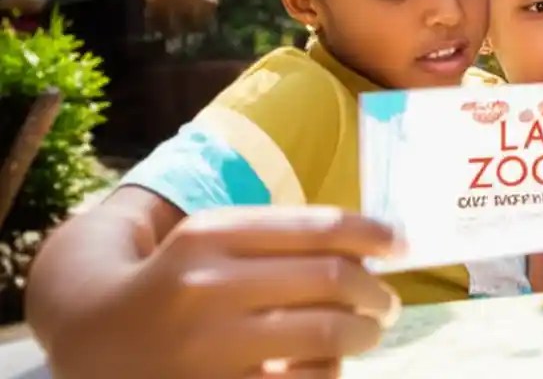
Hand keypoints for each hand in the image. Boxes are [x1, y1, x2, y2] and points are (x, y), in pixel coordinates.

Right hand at [48, 206, 402, 378]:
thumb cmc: (174, 281)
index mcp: (210, 234)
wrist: (90, 337)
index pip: (321, 227)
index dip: (375, 234)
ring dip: (365, 332)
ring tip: (368, 331)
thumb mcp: (212, 238)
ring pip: (329, 334)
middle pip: (333, 279)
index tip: (402, 243)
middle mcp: (208, 286)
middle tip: (387, 301)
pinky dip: (331, 372)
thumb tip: (376, 245)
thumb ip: (283, 236)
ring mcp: (210, 347)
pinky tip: (329, 364)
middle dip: (376, 291)